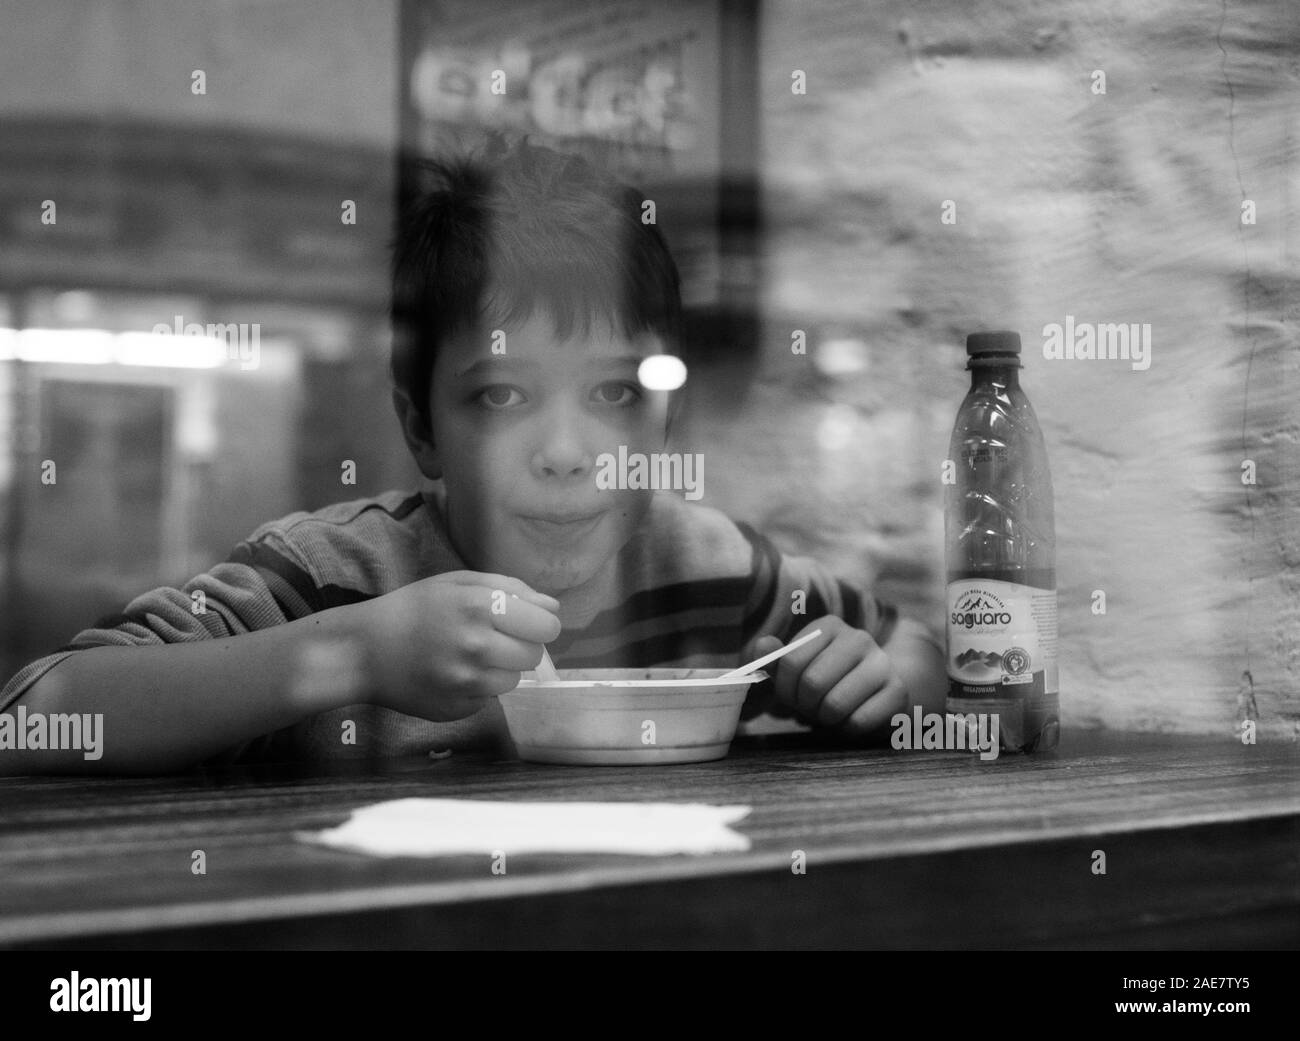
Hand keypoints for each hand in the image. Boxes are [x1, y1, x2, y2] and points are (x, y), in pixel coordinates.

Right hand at [353, 571, 560, 720]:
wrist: (364, 651)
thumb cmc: (414, 609)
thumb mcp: (458, 582)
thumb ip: (511, 589)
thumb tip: (553, 608)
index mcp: (479, 606)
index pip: (546, 626)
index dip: (540, 624)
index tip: (526, 622)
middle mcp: (476, 646)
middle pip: (534, 655)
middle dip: (521, 646)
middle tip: (493, 638)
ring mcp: (466, 682)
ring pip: (514, 680)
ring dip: (500, 668)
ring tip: (469, 656)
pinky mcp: (457, 708)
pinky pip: (489, 698)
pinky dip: (478, 688)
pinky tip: (452, 674)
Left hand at [740, 617, 909, 739]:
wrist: (873, 697)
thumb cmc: (827, 684)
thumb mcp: (797, 672)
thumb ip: (776, 660)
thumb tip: (763, 645)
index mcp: (829, 626)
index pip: (790, 662)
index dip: (785, 689)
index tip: (793, 696)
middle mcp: (859, 637)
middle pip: (812, 682)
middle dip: (805, 706)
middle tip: (812, 709)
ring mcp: (882, 663)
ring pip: (835, 703)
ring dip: (826, 719)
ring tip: (831, 714)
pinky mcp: (898, 691)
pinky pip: (859, 721)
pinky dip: (848, 729)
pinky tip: (852, 719)